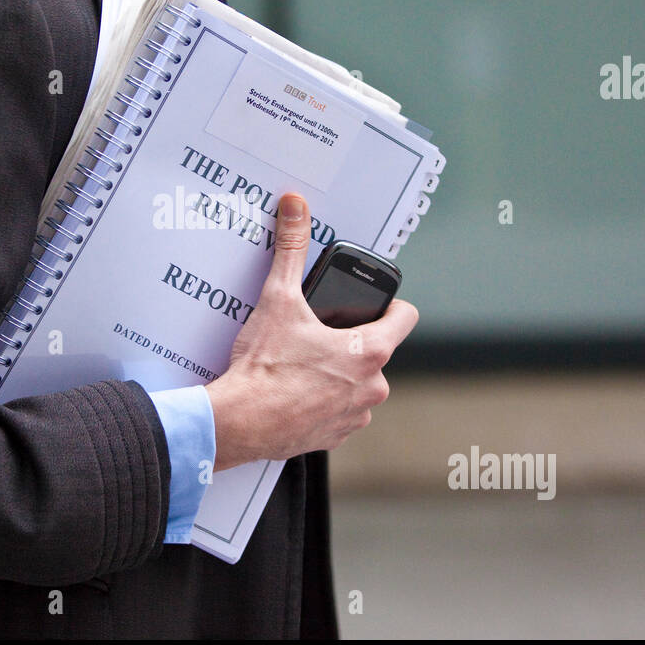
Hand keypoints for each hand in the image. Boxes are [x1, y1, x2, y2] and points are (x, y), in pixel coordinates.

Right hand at [205, 192, 418, 470]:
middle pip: (375, 350)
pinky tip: (294, 392)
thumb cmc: (263, 367)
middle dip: (349, 341)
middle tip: (315, 334)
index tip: (372, 303)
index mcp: (369, 351)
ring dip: (337, 374)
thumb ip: (291, 249)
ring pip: (358, 383)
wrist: (238, 422)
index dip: (390, 304)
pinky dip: (322, 401)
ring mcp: (356, 415)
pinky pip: (339, 411)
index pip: (406, 317)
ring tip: (301, 364)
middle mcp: (372, 386)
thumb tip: (295, 208)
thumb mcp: (278, 299)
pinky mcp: (335, 436)